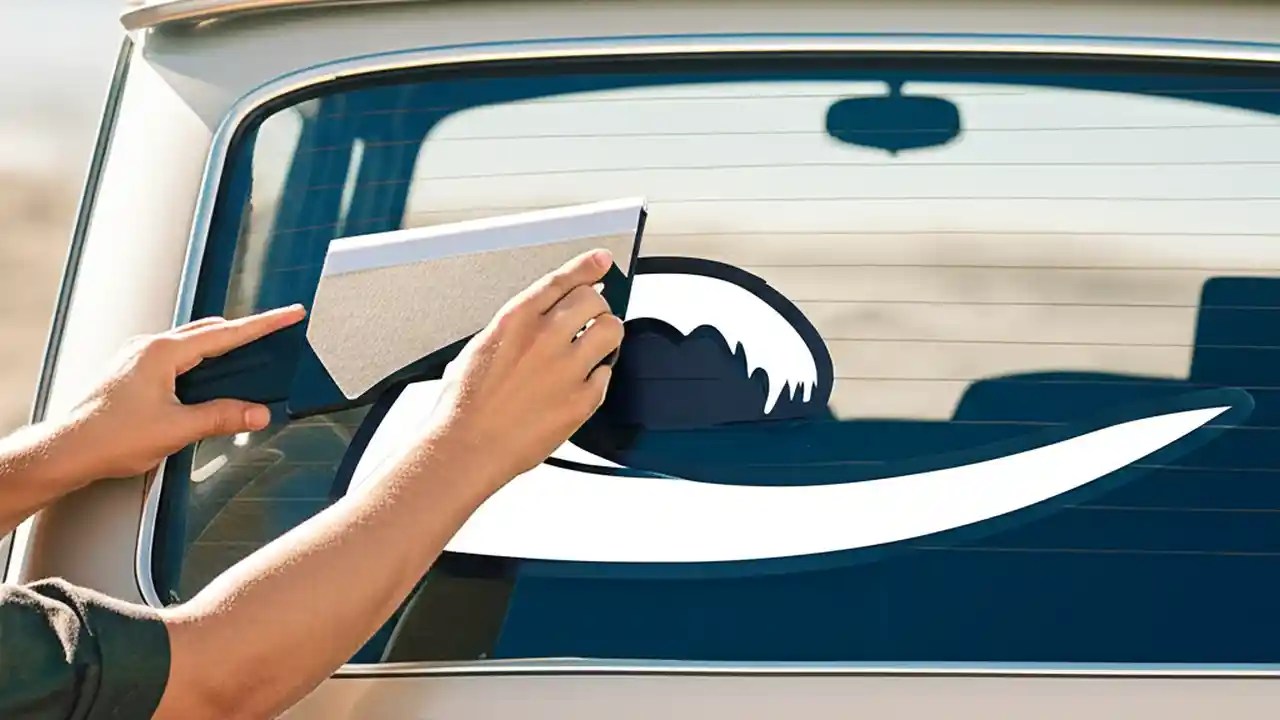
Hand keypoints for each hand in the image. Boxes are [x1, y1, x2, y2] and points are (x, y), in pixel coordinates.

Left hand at [55, 306, 306, 480]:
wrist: (67, 450)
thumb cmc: (107, 436)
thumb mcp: (177, 429)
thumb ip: (222, 417)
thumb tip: (255, 413)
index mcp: (163, 352)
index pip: (227, 333)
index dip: (264, 324)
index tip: (288, 314)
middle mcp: (149, 347)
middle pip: (210, 332)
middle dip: (245, 333)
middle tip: (275, 335)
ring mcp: (138, 358)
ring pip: (191, 344)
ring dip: (221, 350)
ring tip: (247, 360)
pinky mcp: (132, 372)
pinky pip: (176, 356)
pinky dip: (200, 362)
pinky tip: (207, 381)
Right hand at [429, 249, 623, 483]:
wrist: (466, 447)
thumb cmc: (464, 404)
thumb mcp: (482, 346)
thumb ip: (519, 327)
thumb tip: (546, 317)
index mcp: (517, 319)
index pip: (563, 279)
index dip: (588, 267)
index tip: (602, 262)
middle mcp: (546, 337)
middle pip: (594, 301)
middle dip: (596, 307)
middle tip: (591, 320)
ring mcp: (568, 368)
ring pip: (611, 330)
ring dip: (607, 335)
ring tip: (595, 348)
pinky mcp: (582, 400)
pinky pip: (607, 374)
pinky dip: (598, 377)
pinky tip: (580, 385)